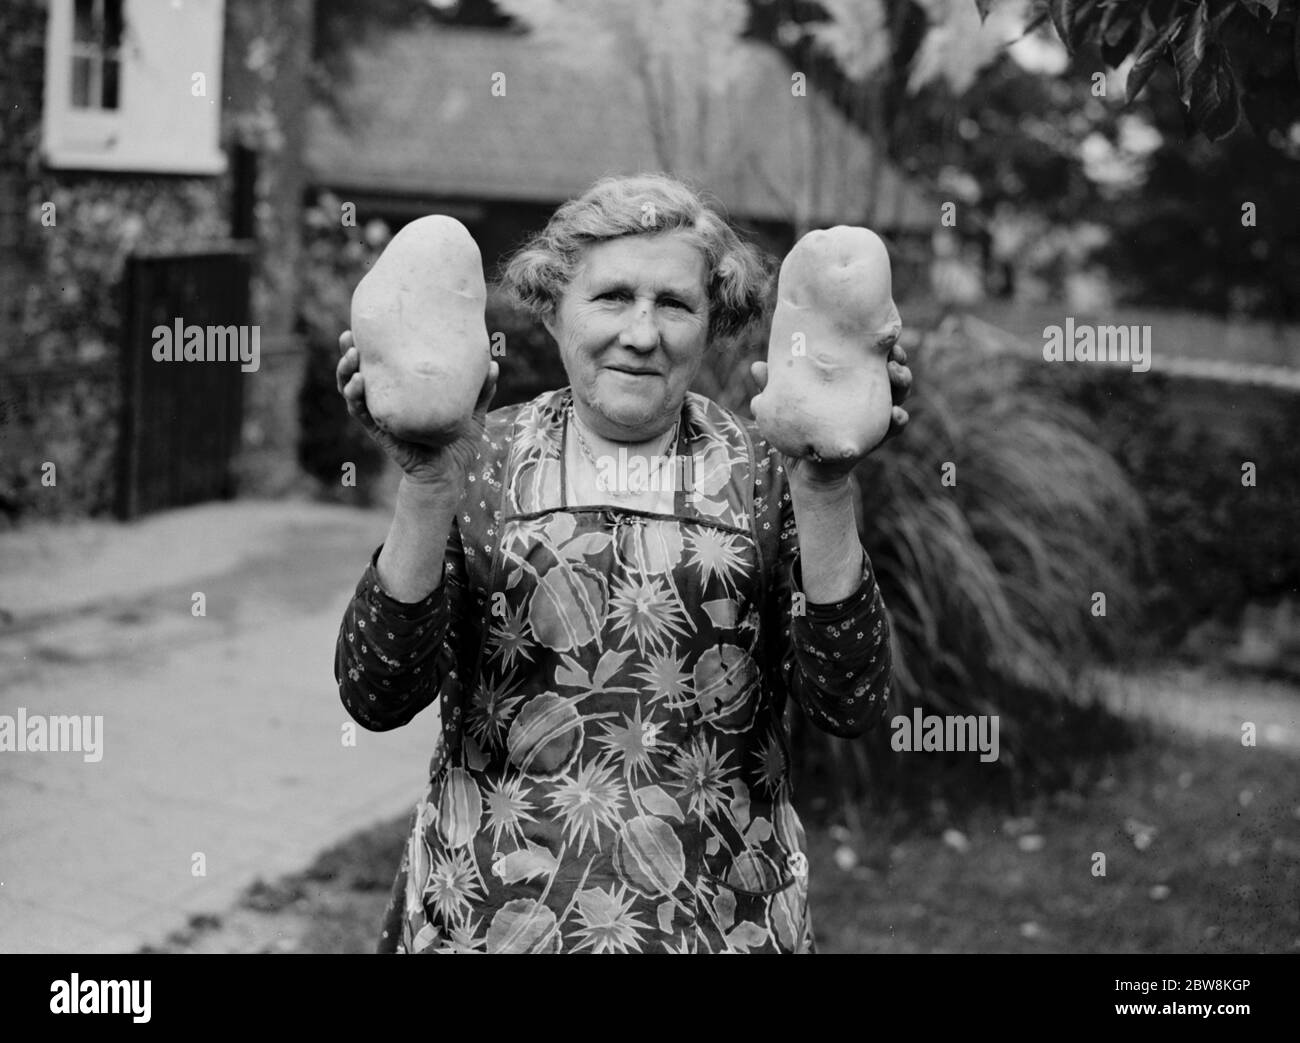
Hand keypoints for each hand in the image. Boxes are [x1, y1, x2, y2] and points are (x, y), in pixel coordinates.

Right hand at [336, 329, 498, 486]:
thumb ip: (481, 389)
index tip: (371, 320)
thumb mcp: (472, 411)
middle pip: (359, 370)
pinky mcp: (380, 430)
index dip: (373, 343)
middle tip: (349, 333)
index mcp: (403, 389)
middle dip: (349, 351)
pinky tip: (358, 382)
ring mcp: (381, 414)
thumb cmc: (458, 441)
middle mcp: (387, 399)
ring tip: (350, 353)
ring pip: (353, 390)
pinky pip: (362, 412)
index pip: (384, 361)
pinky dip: (355, 397)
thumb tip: (493, 364)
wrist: (451, 473)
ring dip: (346, 371)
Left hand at [749, 338, 911, 485]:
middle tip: (893, 354)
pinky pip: (893, 427)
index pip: (868, 353)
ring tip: (897, 375)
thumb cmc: (798, 427)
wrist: (805, 469)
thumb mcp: (784, 404)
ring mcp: (874, 414)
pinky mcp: (875, 437)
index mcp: (848, 377)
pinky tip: (896, 414)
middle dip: (896, 358)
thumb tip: (757, 367)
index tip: (877, 333)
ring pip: (898, 394)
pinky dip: (898, 420)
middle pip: (890, 369)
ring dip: (902, 382)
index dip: (876, 342)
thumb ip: (773, 387)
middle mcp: (866, 393)